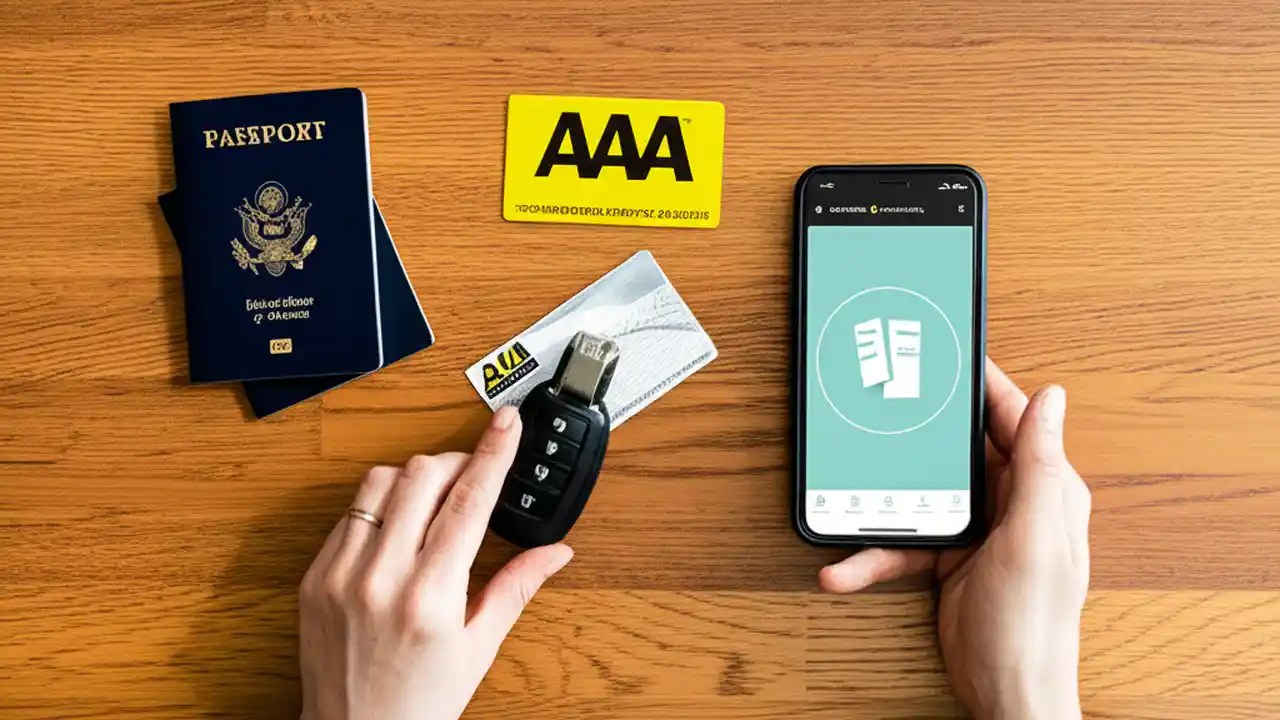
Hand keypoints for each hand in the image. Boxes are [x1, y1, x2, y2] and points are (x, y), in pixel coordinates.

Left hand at [298, 407, 572, 719]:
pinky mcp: (315, 577)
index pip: (469, 500)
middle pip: (422, 475)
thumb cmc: (418, 703)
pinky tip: (397, 527)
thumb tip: (557, 552)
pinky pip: (348, 514)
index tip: (506, 423)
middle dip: (456, 461)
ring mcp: (341, 575)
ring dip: (413, 477)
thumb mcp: (479, 648)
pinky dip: (378, 506)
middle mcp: (381, 578)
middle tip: (474, 472)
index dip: (493, 452)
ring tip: (433, 500)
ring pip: (379, 482)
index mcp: (431, 597)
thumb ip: (516, 588)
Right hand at [819, 359, 1090, 719]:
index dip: (981, 385)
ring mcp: (978, 532)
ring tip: (845, 496)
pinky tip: (841, 568)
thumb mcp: (1033, 538)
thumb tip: (1052, 397)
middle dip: (917, 438)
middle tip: (880, 409)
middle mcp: (1012, 504)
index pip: (1011, 419)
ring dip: (881, 504)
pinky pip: (903, 544)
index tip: (948, 354)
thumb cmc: (1033, 626)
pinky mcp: (948, 560)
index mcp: (1042, 489)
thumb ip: (1039, 466)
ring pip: (921, 496)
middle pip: (958, 452)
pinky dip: (871, 555)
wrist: (1007, 694)